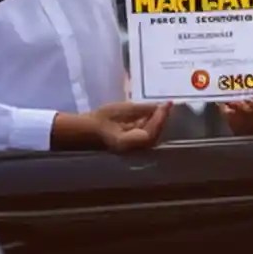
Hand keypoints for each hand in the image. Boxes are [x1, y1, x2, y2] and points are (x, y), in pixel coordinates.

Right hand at [51, 101, 172, 151]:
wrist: (85, 131)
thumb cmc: (100, 119)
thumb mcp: (120, 110)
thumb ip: (140, 109)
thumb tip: (157, 106)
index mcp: (128, 142)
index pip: (151, 132)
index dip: (160, 118)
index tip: (166, 104)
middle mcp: (133, 149)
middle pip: (154, 134)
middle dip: (161, 119)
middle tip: (167, 104)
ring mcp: (133, 148)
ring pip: (151, 135)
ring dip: (156, 121)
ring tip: (161, 106)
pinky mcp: (132, 144)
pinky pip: (144, 134)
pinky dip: (149, 124)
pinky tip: (151, 113)